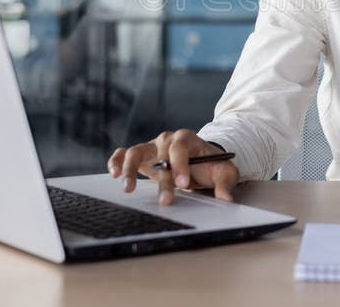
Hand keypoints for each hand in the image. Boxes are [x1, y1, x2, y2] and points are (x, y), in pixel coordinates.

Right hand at [108, 129, 239, 204]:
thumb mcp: (223, 170)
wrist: (201, 160)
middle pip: (159, 154)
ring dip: (130, 169)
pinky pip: (123, 153)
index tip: (183, 184)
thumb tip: (226, 198)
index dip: (180, 165)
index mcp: (187, 138)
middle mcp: (167, 140)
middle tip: (166, 200)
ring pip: (135, 151)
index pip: (181, 147)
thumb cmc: (211, 164)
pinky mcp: (142, 156)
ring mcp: (152, 147)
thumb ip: (225, 182)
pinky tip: (113, 174)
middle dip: (163, 179)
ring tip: (128, 188)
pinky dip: (116, 161)